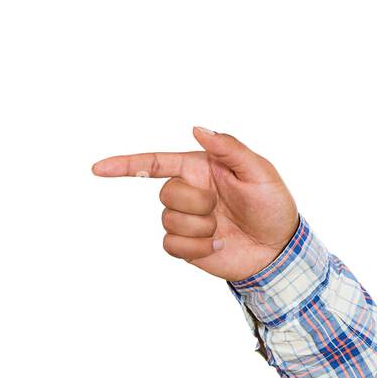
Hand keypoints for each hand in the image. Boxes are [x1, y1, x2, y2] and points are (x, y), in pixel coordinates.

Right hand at [92, 126, 300, 281]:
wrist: (278, 248)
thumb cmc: (273, 205)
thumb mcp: (259, 172)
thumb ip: (230, 149)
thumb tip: (198, 128)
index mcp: (200, 168)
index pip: (155, 163)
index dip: (125, 165)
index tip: (98, 169)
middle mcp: (189, 191)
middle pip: (166, 193)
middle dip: (195, 203)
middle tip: (221, 207)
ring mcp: (186, 220)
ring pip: (168, 221)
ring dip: (200, 228)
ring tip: (223, 229)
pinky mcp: (186, 246)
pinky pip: (172, 246)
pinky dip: (197, 249)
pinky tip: (218, 246)